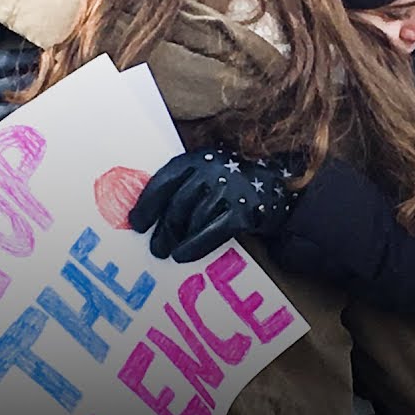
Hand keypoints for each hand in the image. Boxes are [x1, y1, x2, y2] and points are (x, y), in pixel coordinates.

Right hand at [0, 22, 36, 174]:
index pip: (1, 61)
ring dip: (26, 100)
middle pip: (10, 82)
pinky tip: (27, 118)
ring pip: (10, 106)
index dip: (22, 57)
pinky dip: (15, 122)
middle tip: (41, 71)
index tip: (37, 52)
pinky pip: (1, 129)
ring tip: (38, 94)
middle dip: (29, 76)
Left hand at [128, 147, 298, 262]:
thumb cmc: (233, 185)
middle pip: (177, 204)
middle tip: (155, 247)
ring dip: (177, 239)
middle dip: (163, 228)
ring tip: (169, 253)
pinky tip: (182, 256)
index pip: (164, 180)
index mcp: (198, 158)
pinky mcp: (243, 211)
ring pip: (193, 219)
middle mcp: (212, 170)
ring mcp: (229, 190)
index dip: (147, 202)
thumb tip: (147, 216)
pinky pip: (212, 232)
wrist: (278, 189)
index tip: (136, 222)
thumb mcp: (207, 175)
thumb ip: (183, 187)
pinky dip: (195, 246)